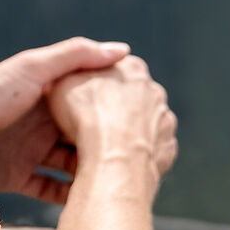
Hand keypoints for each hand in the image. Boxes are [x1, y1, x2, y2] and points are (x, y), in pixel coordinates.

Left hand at [0, 37, 130, 203]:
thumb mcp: (30, 69)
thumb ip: (74, 56)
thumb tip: (122, 50)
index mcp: (41, 90)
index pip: (84, 94)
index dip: (111, 100)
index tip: (143, 108)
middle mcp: (36, 119)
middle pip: (81, 130)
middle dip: (107, 139)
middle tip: (140, 149)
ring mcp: (26, 149)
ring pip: (70, 162)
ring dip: (92, 168)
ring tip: (121, 176)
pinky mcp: (16, 176)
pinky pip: (51, 188)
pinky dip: (70, 194)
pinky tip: (91, 197)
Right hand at [48, 55, 177, 193]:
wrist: (114, 156)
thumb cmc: (85, 116)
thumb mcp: (62, 83)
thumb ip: (69, 75)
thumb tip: (67, 79)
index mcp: (130, 67)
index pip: (113, 69)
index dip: (94, 85)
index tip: (79, 101)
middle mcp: (153, 90)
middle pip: (129, 97)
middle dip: (112, 110)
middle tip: (88, 127)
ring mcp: (164, 120)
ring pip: (142, 124)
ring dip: (126, 133)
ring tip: (101, 149)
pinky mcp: (167, 148)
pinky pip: (150, 149)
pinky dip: (135, 154)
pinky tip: (117, 161)